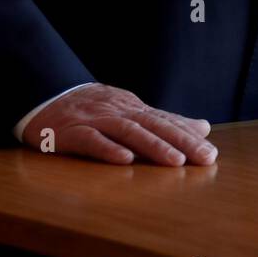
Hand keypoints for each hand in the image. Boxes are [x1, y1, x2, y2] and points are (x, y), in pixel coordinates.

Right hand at [21, 83, 218, 164]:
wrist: (46, 95)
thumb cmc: (94, 110)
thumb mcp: (132, 112)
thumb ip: (166, 121)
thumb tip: (204, 127)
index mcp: (134, 109)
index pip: (166, 122)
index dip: (189, 137)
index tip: (211, 154)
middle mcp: (118, 112)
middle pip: (154, 125)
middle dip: (181, 141)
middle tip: (204, 158)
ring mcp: (95, 120)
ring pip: (128, 131)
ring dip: (153, 145)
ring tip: (175, 161)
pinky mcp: (72, 132)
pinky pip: (91, 140)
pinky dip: (108, 149)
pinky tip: (124, 160)